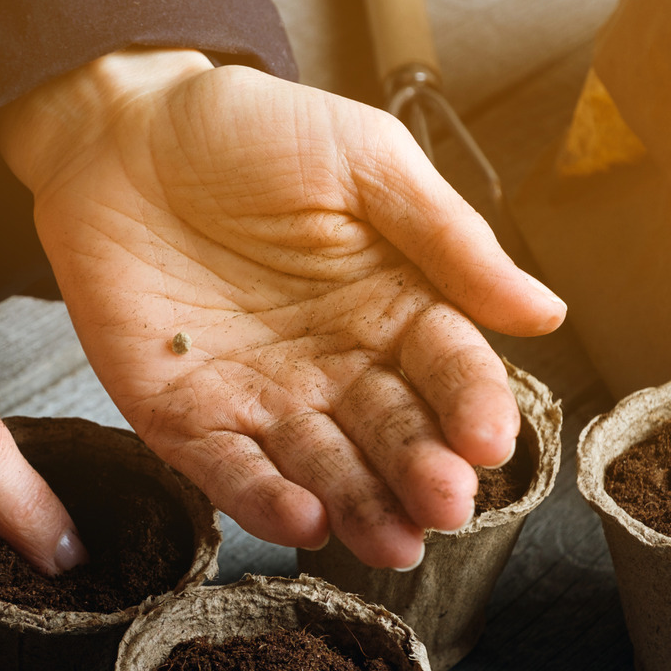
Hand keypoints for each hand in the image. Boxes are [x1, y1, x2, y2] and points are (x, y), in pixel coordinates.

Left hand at [0, 49, 565, 568]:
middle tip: (444, 505)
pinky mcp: (186, 414)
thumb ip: (448, 238)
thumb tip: (545, 313)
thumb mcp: (365, 162)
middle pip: (392, 434)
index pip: (448, 369)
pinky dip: (261, 498)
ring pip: (322, 468)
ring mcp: (261, 395)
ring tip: (388, 540)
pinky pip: (228, 467)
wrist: (124, 131)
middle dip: (421, 474)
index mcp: (393, 306)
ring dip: (357, 508)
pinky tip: (302, 520)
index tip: (490, 440)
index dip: (472, 405)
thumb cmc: (249, 132)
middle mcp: (336, 365)